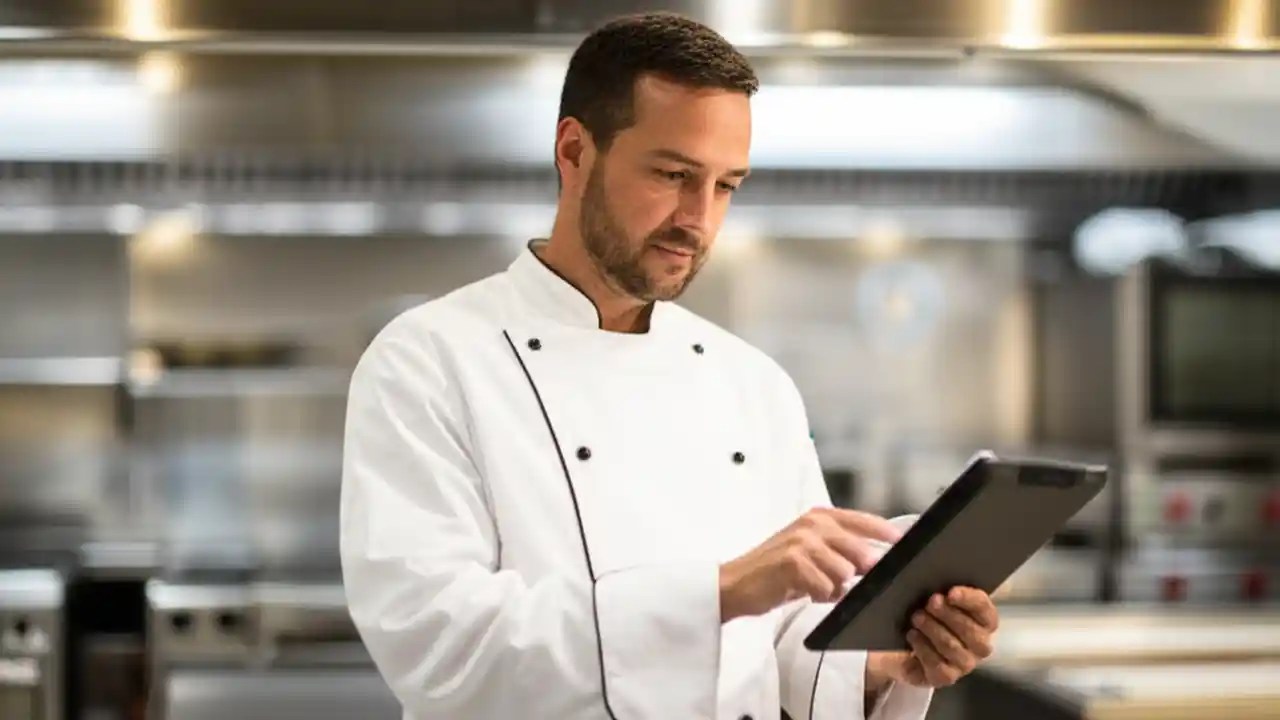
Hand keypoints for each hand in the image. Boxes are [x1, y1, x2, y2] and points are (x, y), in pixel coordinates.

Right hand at [718, 507, 901, 622]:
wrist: (736, 583)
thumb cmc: (776, 571)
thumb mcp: (810, 552)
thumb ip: (841, 551)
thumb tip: (876, 562)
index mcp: (820, 516)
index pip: (866, 522)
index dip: (888, 535)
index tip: (905, 545)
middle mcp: (813, 523)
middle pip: (861, 552)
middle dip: (860, 573)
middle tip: (840, 581)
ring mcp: (803, 541)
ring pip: (845, 573)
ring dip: (833, 587)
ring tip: (812, 586)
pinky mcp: (794, 561)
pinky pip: (827, 587)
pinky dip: (818, 596)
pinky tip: (803, 591)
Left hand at [868, 586, 998, 690]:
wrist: (899, 645)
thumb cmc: (923, 614)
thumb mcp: (931, 594)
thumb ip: (939, 583)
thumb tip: (931, 568)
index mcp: (983, 620)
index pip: (985, 609)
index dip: (970, 600)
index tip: (951, 592)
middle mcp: (979, 644)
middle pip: (973, 632)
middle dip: (950, 615)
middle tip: (931, 602)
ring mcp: (964, 663)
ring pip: (954, 649)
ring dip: (934, 630)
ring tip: (917, 617)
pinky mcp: (945, 678)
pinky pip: (938, 667)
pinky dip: (924, 649)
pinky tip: (912, 636)